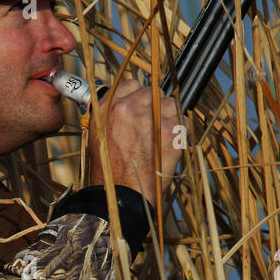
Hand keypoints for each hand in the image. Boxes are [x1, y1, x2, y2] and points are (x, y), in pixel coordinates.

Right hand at [87, 79, 184, 206]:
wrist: (122, 194)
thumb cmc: (109, 169)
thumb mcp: (97, 135)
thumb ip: (110, 112)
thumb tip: (125, 99)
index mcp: (109, 108)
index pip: (132, 84)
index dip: (136, 97)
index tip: (139, 108)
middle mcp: (130, 108)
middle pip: (153, 93)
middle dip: (153, 107)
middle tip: (150, 126)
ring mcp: (153, 118)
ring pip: (170, 104)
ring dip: (167, 117)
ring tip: (159, 137)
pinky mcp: (172, 132)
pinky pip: (182, 121)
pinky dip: (178, 132)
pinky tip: (167, 145)